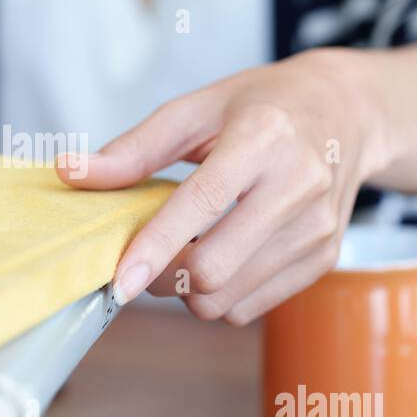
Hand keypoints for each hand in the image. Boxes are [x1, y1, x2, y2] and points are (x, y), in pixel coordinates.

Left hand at [57, 48, 402, 324]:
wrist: (347, 114)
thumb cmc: (261, 107)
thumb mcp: (195, 108)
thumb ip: (133, 148)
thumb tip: (69, 172)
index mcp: (263, 138)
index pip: (203, 203)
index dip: (155, 247)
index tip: (119, 282)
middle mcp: (299, 184)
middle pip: (214, 269)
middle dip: (162, 277)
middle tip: (144, 258)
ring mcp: (318, 228)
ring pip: (229, 300)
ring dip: (188, 292)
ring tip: (184, 253)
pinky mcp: (325, 258)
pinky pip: (251, 309)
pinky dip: (220, 298)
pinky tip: (220, 259)